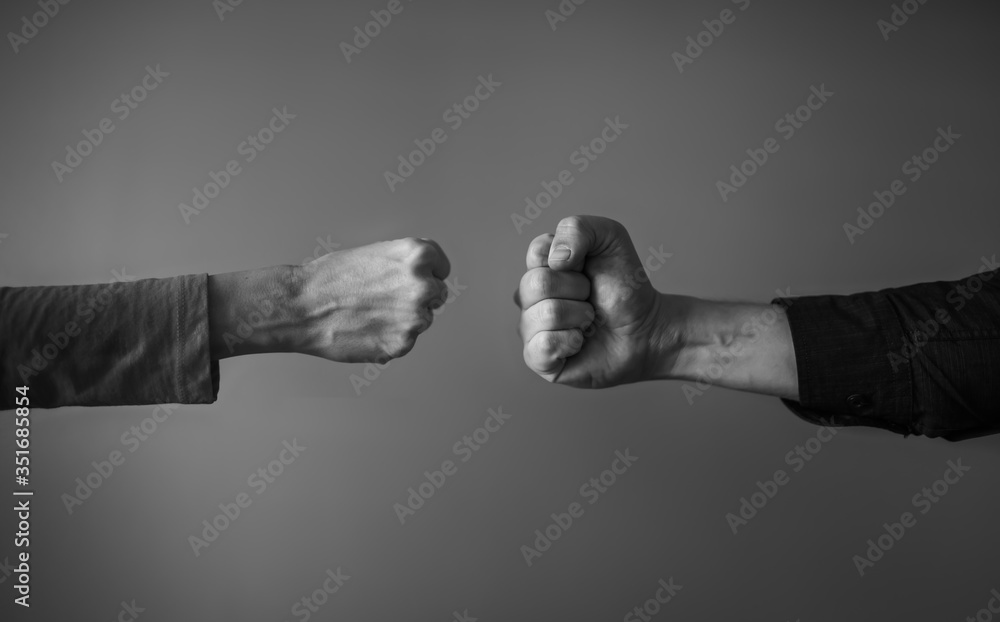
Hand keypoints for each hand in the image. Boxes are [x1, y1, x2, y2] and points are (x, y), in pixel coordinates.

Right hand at [295, 237, 450, 361]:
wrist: (301, 306)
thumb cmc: (331, 278)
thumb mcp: (377, 254)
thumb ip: (407, 265)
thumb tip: (425, 281)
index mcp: (419, 255)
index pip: (442, 268)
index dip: (426, 274)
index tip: (409, 279)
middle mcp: (423, 285)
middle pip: (437, 296)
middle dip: (417, 298)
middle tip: (384, 299)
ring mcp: (415, 318)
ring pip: (422, 321)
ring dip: (403, 321)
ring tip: (368, 313)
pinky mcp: (403, 345)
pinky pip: (405, 342)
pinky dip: (388, 340)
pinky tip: (364, 329)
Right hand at [514, 216, 680, 387]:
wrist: (647, 327)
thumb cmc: (625, 285)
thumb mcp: (610, 238)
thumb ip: (577, 228)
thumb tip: (555, 260)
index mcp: (540, 267)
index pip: (537, 252)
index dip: (571, 259)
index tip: (587, 267)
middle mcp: (530, 298)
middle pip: (537, 284)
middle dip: (577, 289)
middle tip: (591, 297)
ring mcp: (531, 328)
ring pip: (543, 315)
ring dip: (579, 316)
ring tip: (589, 320)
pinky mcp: (538, 359)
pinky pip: (542, 347)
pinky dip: (570, 342)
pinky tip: (580, 342)